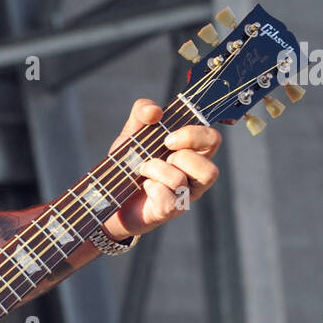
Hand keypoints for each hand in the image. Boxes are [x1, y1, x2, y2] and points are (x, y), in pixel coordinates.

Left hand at [101, 98, 220, 240]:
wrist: (109, 195)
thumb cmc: (129, 164)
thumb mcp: (132, 133)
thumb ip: (142, 113)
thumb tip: (155, 111)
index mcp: (192, 154)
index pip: (212, 141)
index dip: (194, 135)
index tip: (168, 137)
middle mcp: (194, 177)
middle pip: (211, 170)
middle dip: (181, 157)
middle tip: (161, 155)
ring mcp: (183, 197)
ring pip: (182, 181)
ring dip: (158, 170)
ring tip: (144, 170)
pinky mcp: (168, 211)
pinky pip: (168, 199)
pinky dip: (152, 188)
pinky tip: (144, 187)